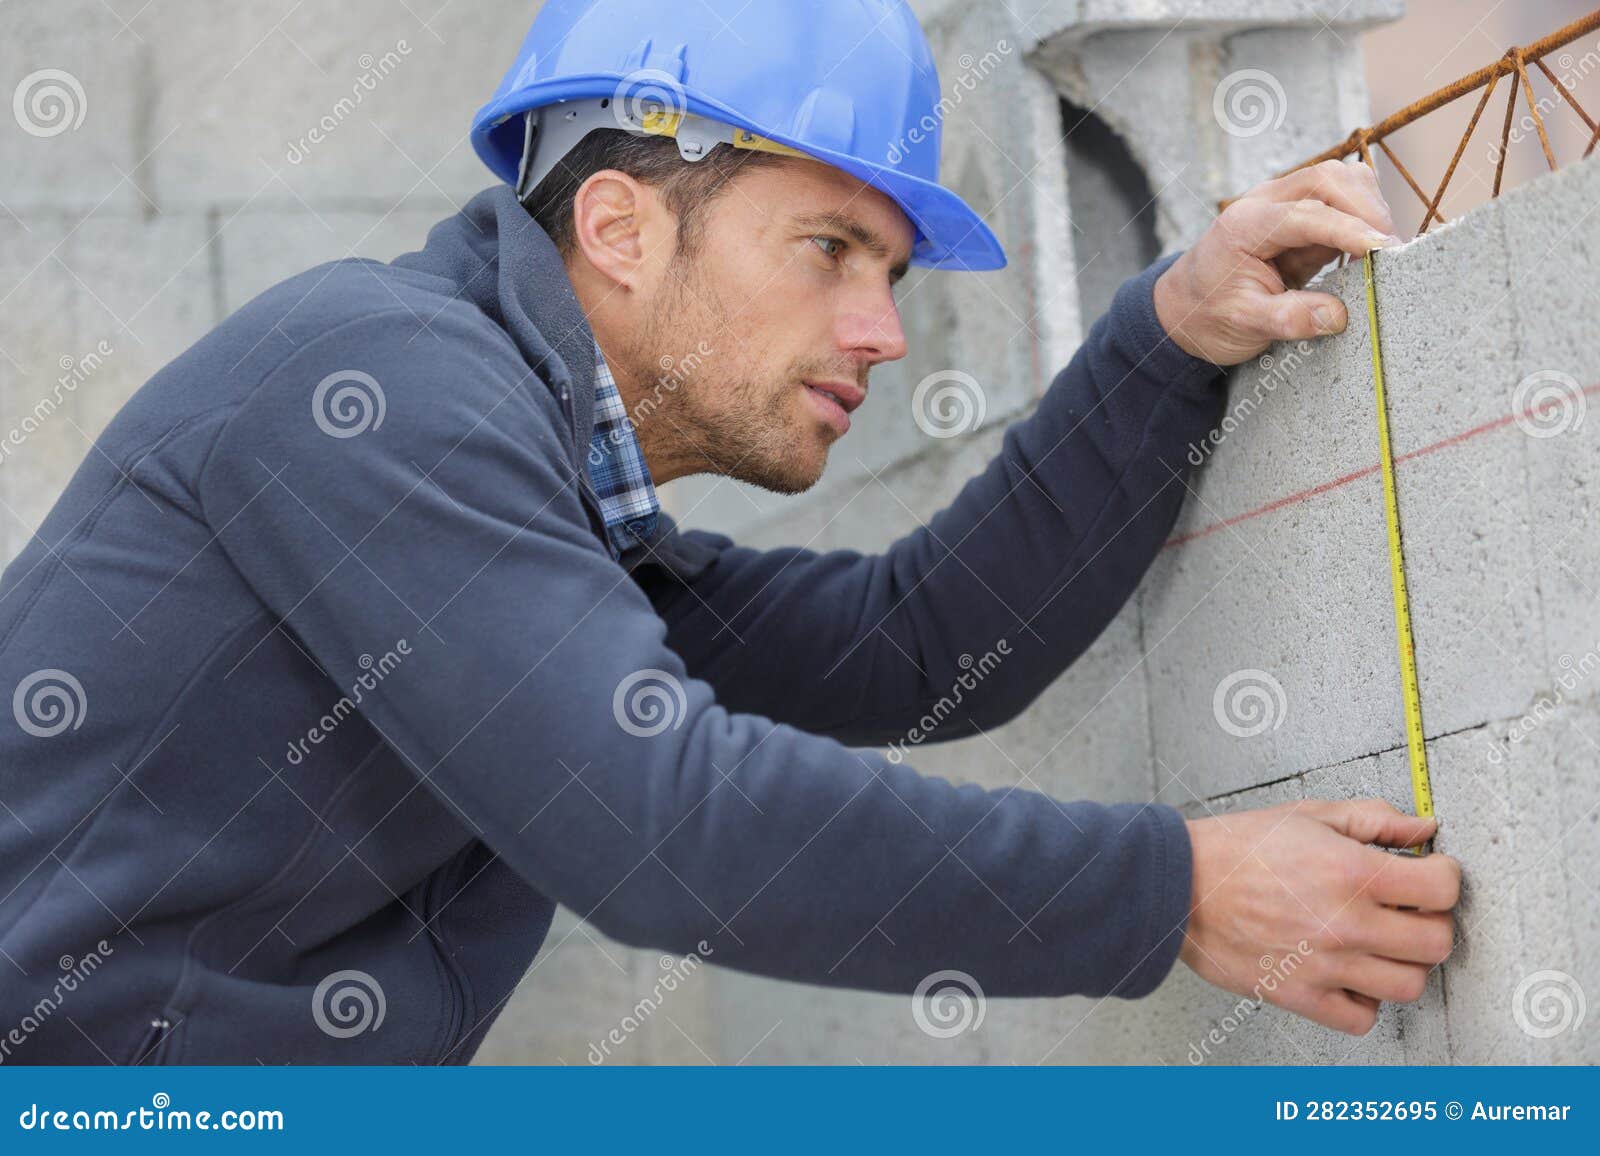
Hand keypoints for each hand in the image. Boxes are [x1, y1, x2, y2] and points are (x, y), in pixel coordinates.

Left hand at [1153, 158, 1401, 365]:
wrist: (1186, 308)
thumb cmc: (1209, 314)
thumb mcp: (1243, 325)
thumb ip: (1289, 319)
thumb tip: (1339, 316)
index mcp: (1245, 225)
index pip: (1306, 214)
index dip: (1349, 229)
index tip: (1382, 250)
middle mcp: (1265, 202)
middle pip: (1328, 178)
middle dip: (1367, 208)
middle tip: (1390, 252)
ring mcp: (1284, 202)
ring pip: (1340, 180)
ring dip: (1369, 208)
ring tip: (1381, 252)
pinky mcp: (1302, 214)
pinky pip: (1342, 200)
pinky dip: (1364, 216)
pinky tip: (1369, 249)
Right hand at [1180, 798, 1459, 1034]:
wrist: (1178, 885)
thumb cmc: (1235, 849)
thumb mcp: (1307, 815)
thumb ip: (1373, 819)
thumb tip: (1423, 829)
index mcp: (1351, 872)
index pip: (1443, 889)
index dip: (1443, 877)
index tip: (1429, 875)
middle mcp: (1345, 924)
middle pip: (1436, 943)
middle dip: (1430, 922)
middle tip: (1408, 910)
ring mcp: (1325, 965)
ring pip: (1408, 985)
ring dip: (1402, 963)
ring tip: (1379, 943)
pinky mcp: (1300, 995)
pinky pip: (1362, 1018)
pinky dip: (1365, 1001)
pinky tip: (1350, 974)